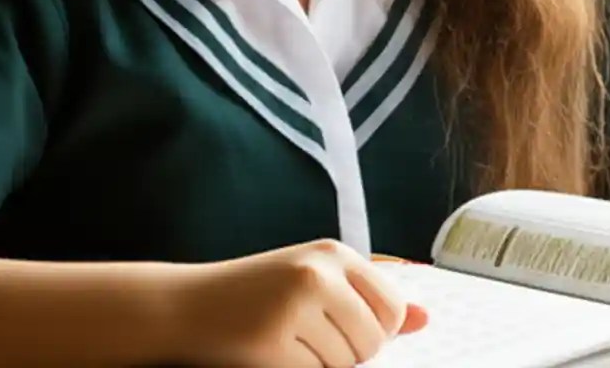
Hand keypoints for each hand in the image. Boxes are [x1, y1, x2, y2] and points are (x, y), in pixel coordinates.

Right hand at [173, 238, 428, 366]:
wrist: (184, 306)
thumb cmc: (257, 296)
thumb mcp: (316, 284)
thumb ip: (369, 300)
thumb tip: (425, 319)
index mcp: (333, 254)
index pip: (392, 307)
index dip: (375, 331)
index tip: (344, 328)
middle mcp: (317, 274)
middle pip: (372, 341)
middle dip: (349, 354)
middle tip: (308, 339)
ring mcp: (293, 307)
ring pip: (345, 365)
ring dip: (321, 366)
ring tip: (287, 342)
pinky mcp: (271, 342)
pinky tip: (272, 354)